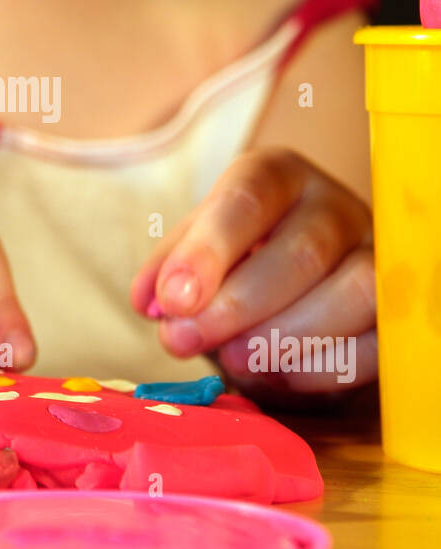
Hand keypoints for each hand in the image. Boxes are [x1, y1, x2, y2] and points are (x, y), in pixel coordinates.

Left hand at [130, 147, 376, 399]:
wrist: (294, 293)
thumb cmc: (238, 263)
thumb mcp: (196, 255)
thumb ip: (168, 272)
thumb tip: (152, 302)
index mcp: (278, 176)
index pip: (250, 196)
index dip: (209, 250)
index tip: (173, 299)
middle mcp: (334, 206)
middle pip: (302, 250)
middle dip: (236, 306)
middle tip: (184, 341)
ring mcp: (375, 256)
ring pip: (352, 293)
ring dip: (283, 338)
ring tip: (232, 359)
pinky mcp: (396, 311)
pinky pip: (374, 342)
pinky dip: (317, 367)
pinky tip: (273, 372)